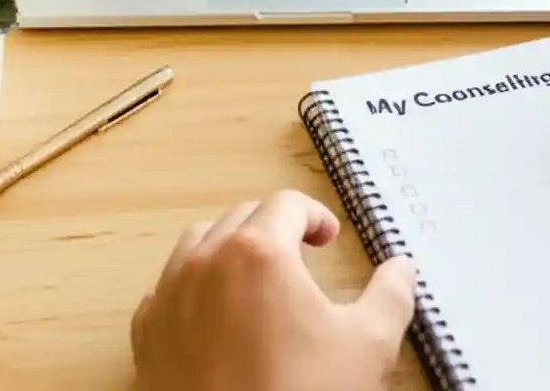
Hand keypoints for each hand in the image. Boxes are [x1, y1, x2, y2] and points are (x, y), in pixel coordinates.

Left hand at [131, 190, 416, 390]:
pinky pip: (166, 291)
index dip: (314, 215)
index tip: (328, 238)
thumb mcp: (367, 346)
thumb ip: (391, 296)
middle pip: (241, 218)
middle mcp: (205, 263)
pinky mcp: (147, 337)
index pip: (286, 204)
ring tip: (258, 282)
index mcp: (258, 252)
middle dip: (274, 230)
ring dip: (230, 251)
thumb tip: (402, 270)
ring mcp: (168, 299)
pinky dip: (194, 289)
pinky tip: (217, 317)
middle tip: (302, 256)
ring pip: (197, 246)